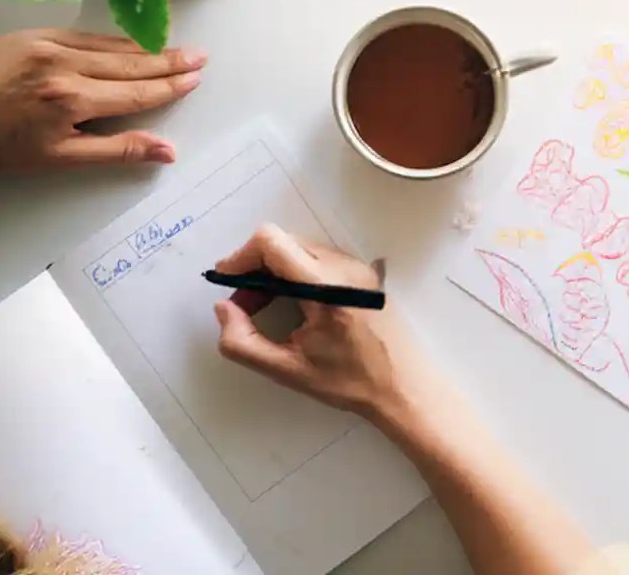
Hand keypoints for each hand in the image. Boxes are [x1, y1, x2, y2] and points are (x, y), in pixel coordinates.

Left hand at [0, 29, 204, 170]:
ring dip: (142, 48)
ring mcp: (45, 44)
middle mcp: (63, 64)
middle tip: (199, 56)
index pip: (135, 92)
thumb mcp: (59, 159)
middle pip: (128, 63)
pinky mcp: (29, 35)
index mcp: (71, 99)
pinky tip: (125, 43)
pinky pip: (80, 36)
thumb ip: (117, 151)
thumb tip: (167, 150)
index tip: (195, 78)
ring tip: (173, 48)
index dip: (168, 86)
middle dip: (167, 61)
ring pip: (107, 46)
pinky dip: (108, 41)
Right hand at [212, 225, 440, 423]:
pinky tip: (292, 305)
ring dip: (274, 271)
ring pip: (300, 249)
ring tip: (264, 307)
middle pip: (283, 242)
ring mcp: (356, 267)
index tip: (226, 281)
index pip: (271, 242)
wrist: (405, 387)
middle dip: (254, 268)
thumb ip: (243, 342)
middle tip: (243, 305)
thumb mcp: (288, 371)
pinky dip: (295, 273)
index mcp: (324, 286)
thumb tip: (223, 308)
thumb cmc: (350, 382)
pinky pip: (319, 259)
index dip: (240, 257)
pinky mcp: (363, 274)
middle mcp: (342, 267)